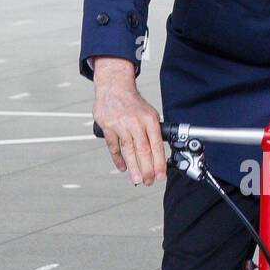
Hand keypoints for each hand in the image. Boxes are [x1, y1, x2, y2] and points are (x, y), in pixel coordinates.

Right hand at [92, 58, 166, 185]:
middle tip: (149, 182)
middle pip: (143, 150)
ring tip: (137, 179)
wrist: (115, 88)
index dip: (159, 162)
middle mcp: (136, 122)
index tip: (161, 176)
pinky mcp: (107, 127)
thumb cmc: (134, 104)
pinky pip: (114, 146)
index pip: (156, 145)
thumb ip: (154, 133)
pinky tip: (123, 168)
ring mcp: (121, 125)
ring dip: (133, 167)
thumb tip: (159, 155)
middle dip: (147, 169)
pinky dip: (118, 159)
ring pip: (128, 150)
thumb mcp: (150, 114)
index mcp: (149, 120)